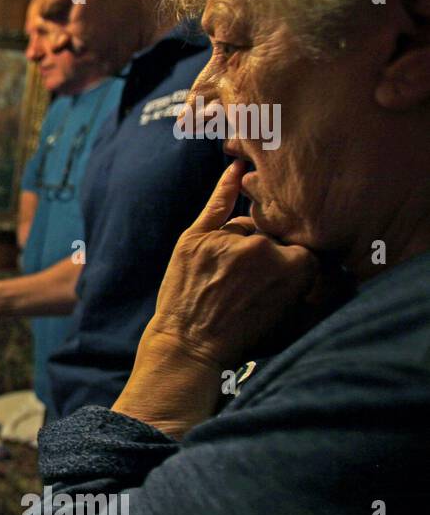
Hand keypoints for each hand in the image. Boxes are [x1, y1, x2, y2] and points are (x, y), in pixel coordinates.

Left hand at [145, 160, 319, 369]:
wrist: (189, 346)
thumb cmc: (240, 337)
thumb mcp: (289, 315)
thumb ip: (309, 282)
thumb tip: (324, 261)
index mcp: (295, 266)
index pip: (301, 248)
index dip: (290, 264)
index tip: (278, 279)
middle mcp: (264, 247)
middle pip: (272, 236)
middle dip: (264, 255)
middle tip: (245, 284)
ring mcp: (228, 240)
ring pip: (244, 227)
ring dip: (239, 243)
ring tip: (223, 276)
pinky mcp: (196, 237)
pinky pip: (216, 204)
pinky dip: (226, 185)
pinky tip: (236, 167)